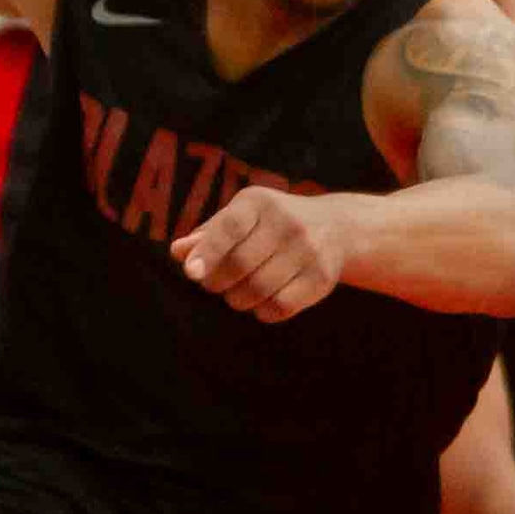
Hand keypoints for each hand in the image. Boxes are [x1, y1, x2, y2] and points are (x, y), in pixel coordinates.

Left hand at [176, 185, 352, 320]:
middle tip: (214, 285)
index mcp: (260, 202)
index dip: (208, 251)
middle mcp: (288, 222)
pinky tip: (262, 301)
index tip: (192, 273)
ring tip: (238, 293)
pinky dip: (263, 311)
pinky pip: (281, 306)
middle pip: (240, 265)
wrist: (336, 228)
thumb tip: (178, 252)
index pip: (230, 227)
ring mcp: (309, 250)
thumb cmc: (272, 223)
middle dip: (218, 282)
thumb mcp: (241, 217)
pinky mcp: (321, 278)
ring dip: (238, 300)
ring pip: (259, 290)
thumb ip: (208, 235)